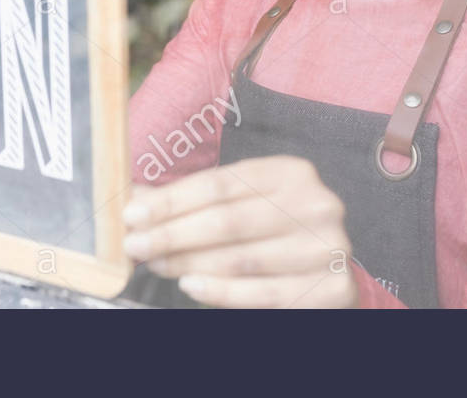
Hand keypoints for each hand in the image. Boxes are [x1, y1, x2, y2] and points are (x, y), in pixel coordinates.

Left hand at [122, 155, 358, 307]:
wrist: (330, 268)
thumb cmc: (275, 229)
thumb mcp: (242, 202)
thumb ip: (194, 199)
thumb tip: (134, 198)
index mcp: (292, 172)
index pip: (218, 184)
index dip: (171, 201)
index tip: (133, 215)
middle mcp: (317, 204)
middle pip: (226, 220)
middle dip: (172, 234)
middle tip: (136, 245)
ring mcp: (329, 247)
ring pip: (240, 258)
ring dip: (188, 263)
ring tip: (156, 264)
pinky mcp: (333, 288)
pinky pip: (264, 293)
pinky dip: (221, 292)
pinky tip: (190, 286)